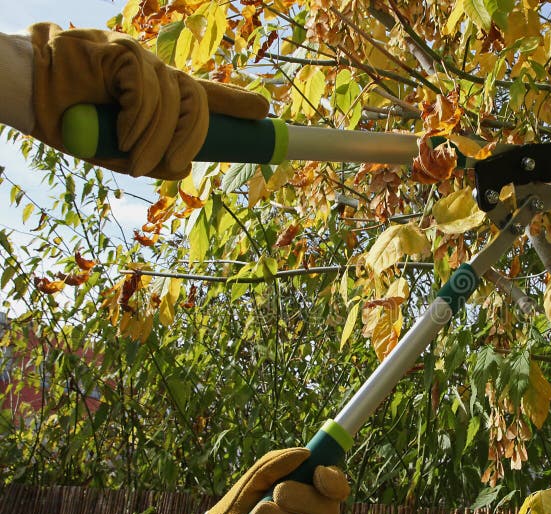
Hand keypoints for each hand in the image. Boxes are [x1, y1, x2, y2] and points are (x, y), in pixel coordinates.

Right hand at [28, 23, 267, 178]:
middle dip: (192, 138)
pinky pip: (148, 90)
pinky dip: (138, 119)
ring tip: (134, 158)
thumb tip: (184, 166)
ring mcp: (141, 59)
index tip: (263, 110)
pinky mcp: (122, 51)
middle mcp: (157, 74)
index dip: (235, 102)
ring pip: (175, 99)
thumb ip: (153, 157)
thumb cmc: (75, 124)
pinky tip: (120, 132)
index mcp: (160, 97)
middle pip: (198, 101)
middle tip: (177, 163)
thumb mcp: (121, 151)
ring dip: (157, 137)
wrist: (28, 96)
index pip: (205, 96)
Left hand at [206, 448, 349, 513]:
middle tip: (277, 493)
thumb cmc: (235, 511)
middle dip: (304, 497)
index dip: (333, 479)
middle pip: (330, 507)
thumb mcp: (252, 481)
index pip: (335, 486)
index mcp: (307, 495)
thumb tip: (306, 452)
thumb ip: (275, 464)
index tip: (319, 470)